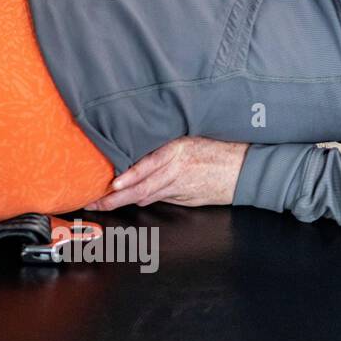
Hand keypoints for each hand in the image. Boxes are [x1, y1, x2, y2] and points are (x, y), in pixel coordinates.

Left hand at [84, 136, 246, 211]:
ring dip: (124, 200)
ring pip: (148, 196)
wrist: (245, 167)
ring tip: (102, 203)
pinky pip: (160, 199)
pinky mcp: (186, 198)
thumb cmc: (216, 147)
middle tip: (95, 201)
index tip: (113, 184)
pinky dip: (144, 199)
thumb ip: (163, 146)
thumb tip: (135, 151)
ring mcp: (181, 188)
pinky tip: (129, 200)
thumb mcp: (188, 137)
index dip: (130, 176)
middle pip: (142, 188)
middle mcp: (177, 171)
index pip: (148, 165)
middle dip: (116, 198)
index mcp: (177, 151)